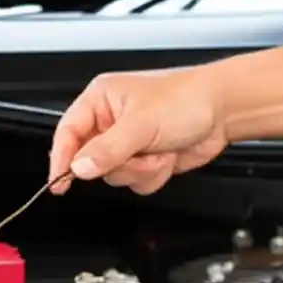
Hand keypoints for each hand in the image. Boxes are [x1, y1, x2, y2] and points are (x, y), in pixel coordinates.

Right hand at [48, 67, 228, 194]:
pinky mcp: (145, 159)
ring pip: (115, 176)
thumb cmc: (187, 99)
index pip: (67, 132)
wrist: (224, 111)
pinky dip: (153, 175)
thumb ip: (106, 149)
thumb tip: (78, 168)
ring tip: (158, 150)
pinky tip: (167, 156)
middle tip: (138, 152)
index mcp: (101, 100)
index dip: (61, 158)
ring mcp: (129, 142)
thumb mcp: (140, 124)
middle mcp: (111, 121)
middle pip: (91, 161)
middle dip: (119, 164)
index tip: (59, 183)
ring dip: (140, 170)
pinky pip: (135, 182)